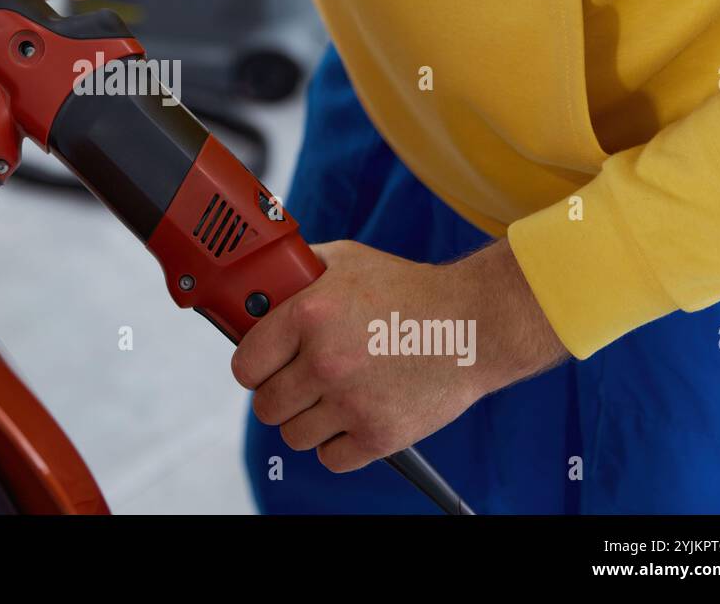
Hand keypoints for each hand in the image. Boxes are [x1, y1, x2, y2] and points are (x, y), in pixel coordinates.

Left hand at [232, 238, 568, 472]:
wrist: (474, 324)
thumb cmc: (410, 292)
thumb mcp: (347, 260)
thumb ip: (299, 272)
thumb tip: (263, 286)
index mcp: (308, 315)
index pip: (245, 365)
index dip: (253, 366)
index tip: (265, 365)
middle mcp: (325, 361)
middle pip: (266, 406)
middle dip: (278, 394)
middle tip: (299, 381)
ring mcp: (352, 402)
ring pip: (294, 436)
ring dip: (307, 421)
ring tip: (329, 398)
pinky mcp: (379, 434)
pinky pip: (331, 459)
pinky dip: (338, 445)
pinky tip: (352, 417)